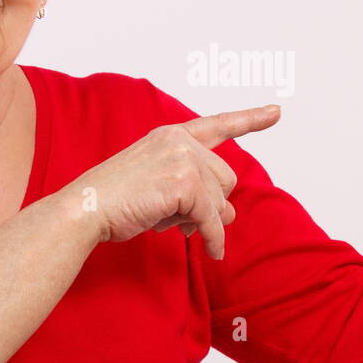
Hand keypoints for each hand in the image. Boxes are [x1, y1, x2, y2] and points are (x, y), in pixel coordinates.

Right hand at [58, 104, 281, 259]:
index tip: (276, 113)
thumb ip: (196, 192)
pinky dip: (211, 237)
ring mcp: (182, 159)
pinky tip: (210, 250)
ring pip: (220, 199)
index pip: (218, 124)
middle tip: (187, 222)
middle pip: (224, 177)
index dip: (249, 119)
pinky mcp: (184, 183)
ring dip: (206, 221)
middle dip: (213, 204)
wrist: (86, 209)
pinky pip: (211, 218)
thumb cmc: (116, 201)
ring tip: (178, 227)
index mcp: (171, 135)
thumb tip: (232, 214)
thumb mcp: (160, 189)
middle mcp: (179, 140)